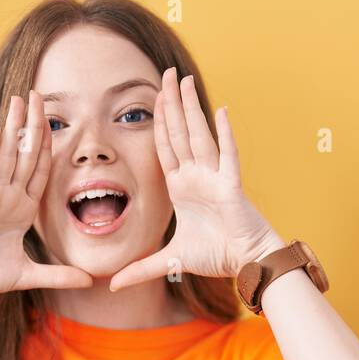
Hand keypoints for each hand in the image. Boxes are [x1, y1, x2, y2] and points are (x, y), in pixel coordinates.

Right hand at [0, 90, 93, 297]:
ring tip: (20, 99)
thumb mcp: (28, 275)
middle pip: (25, 154)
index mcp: (21, 209)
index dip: (49, 149)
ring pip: (6, 154)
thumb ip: (58, 275)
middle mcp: (7, 196)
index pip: (39, 172)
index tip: (62, 126)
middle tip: (42, 96)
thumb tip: (89, 281)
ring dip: (14, 127)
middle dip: (34, 126)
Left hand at [108, 67, 287, 292]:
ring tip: (183, 79)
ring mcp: (215, 178)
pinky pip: (228, 156)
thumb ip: (140, 269)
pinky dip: (225, 135)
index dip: (157, 123)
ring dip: (191, 108)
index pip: (165, 148)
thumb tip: (112, 285)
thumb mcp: (169, 261)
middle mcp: (197, 176)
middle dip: (171, 103)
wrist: (246, 263)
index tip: (150, 98)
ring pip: (200, 136)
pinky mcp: (231, 186)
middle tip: (166, 73)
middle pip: (180, 133)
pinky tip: (220, 111)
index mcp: (182, 187)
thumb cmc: (216, 255)